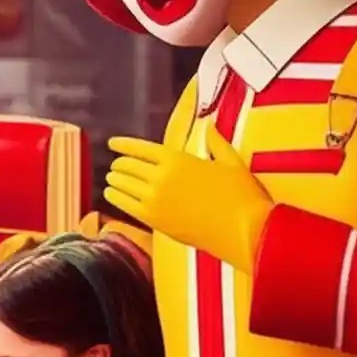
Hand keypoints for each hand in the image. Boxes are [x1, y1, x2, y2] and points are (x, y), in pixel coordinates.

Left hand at [105, 125, 271, 273]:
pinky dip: (116, 198)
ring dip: (115, 180)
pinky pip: (126, 206)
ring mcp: (155, 201)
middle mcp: (161, 178)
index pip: (141, 148)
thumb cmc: (241, 195)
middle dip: (120, 164)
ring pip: (123, 185)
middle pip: (128, 166)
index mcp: (177, 159)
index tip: (112, 143)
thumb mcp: (231, 161)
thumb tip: (209, 125)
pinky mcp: (155, 222)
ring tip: (111, 178)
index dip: (124, 144)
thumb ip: (216, 142)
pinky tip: (111, 194)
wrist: (245, 231)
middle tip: (116, 164)